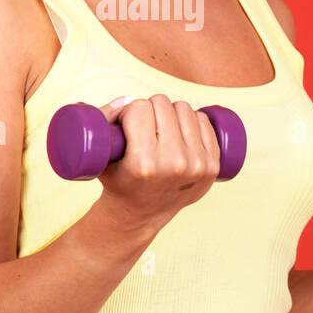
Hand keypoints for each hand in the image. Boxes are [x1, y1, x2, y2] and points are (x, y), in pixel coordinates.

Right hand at [94, 93, 221, 231]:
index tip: (127, 125)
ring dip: (171, 113)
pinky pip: (203, 120)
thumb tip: (126, 98)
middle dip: (150, 110)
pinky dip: (191, 120)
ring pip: (184, 108)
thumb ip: (103, 120)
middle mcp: (174, 163)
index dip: (130, 112)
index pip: (140, 108)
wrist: (142, 214)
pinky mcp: (212, 166)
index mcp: (144, 163)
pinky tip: (180, 133)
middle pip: (163, 104)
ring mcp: (196, 165)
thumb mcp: (101, 156)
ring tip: (161, 130)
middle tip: (144, 128)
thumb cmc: (118, 181)